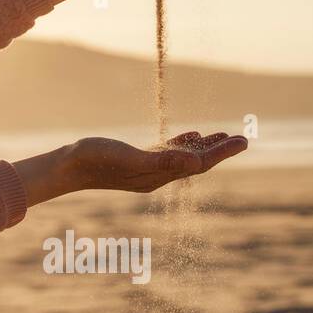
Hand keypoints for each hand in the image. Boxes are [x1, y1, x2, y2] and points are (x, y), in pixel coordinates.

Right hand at [64, 131, 246, 193]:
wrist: (69, 166)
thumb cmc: (97, 160)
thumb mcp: (131, 158)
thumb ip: (163, 160)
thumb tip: (197, 164)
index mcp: (159, 176)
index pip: (199, 164)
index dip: (222, 152)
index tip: (242, 141)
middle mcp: (158, 174)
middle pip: (197, 162)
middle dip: (220, 150)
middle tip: (242, 138)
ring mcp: (148, 167)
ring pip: (185, 157)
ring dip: (205, 147)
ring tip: (224, 136)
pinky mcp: (137, 159)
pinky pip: (169, 152)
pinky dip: (184, 144)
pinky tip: (193, 136)